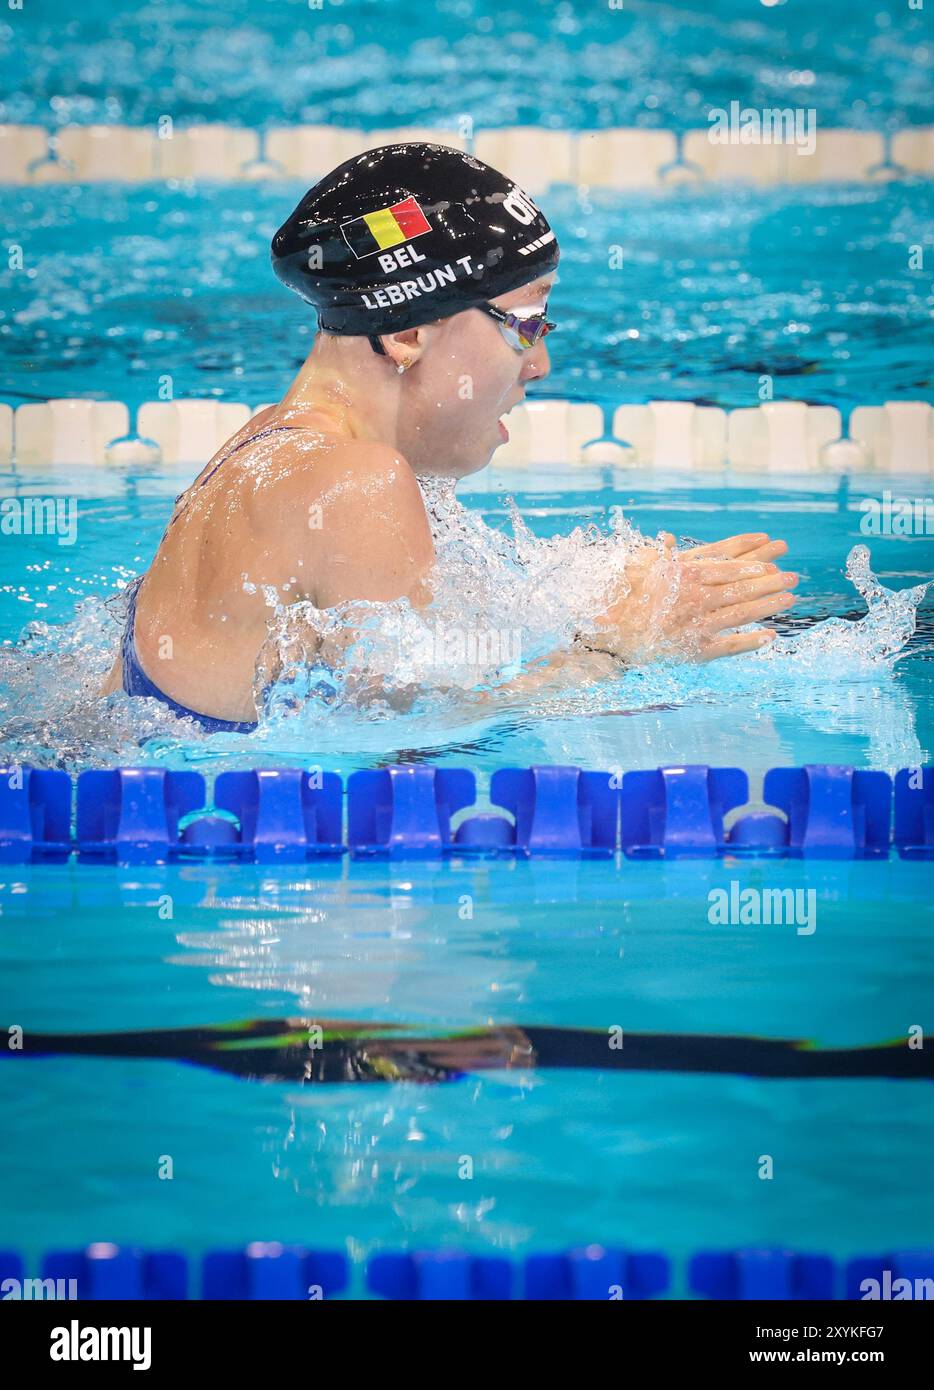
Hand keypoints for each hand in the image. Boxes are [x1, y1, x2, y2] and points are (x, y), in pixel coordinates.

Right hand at [587, 532, 797, 663]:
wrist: (605, 634)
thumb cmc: (619, 595)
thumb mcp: (638, 566)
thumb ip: (661, 553)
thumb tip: (670, 538)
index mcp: (684, 573)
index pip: (727, 564)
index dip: (753, 560)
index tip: (773, 557)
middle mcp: (696, 598)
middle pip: (741, 586)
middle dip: (770, 580)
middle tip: (792, 576)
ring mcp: (697, 625)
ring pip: (741, 612)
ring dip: (768, 605)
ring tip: (789, 598)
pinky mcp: (695, 650)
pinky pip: (729, 646)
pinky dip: (751, 641)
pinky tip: (770, 636)